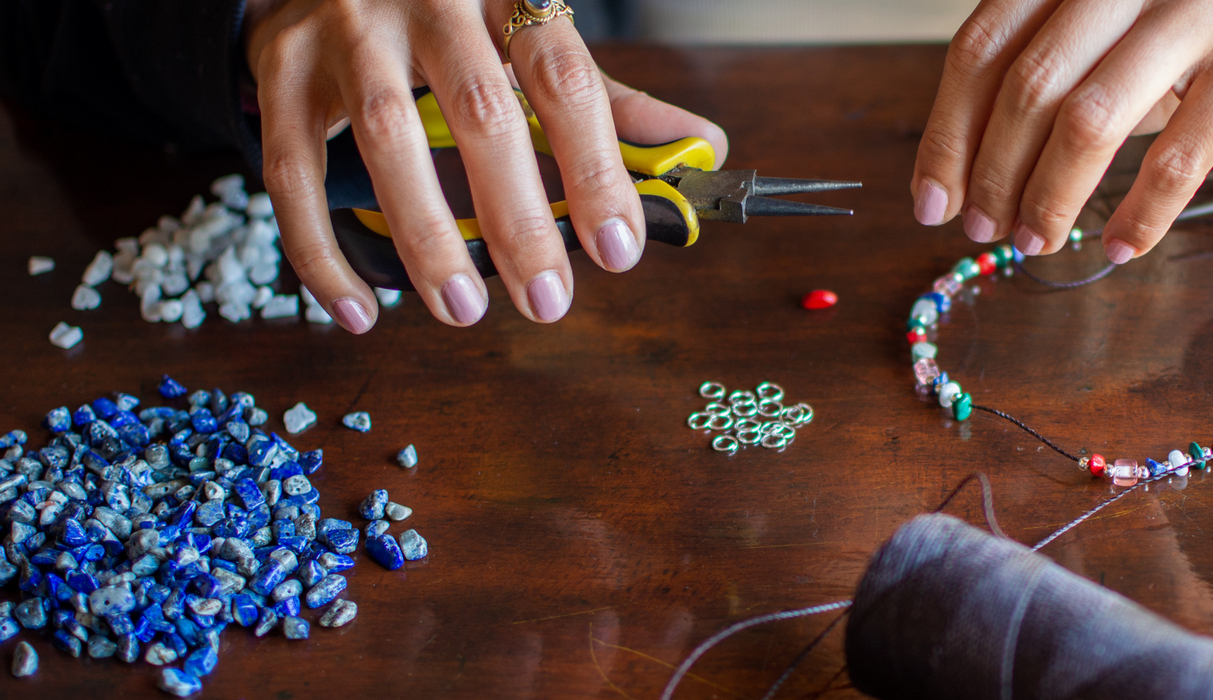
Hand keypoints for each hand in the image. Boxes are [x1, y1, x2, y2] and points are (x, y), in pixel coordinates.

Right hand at [244, 0, 727, 332]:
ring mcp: (348, 31)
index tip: (618, 250)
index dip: (595, 168)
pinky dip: (322, 250)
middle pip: (481, 115)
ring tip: (463, 310)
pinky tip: (359, 310)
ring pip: (386, 140)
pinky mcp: (279, 69)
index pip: (565, 80)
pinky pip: (291, 169)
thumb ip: (608, 99)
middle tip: (548, 300)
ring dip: (428, 237)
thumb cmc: (449, 17)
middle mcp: (427, 1)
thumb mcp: (529, 39)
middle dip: (519, 220)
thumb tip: (702, 150)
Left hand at [911, 0, 1212, 262]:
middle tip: (987, 230)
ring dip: (1053, 197)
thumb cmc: (1192, 35)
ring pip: (1091, 120)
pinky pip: (1180, 155)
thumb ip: (1041, 81)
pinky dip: (1142, 213)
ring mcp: (1199, 4)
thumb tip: (962, 181)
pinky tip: (1121, 246)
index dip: (948, 134)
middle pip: (1029, 85)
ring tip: (1039, 242)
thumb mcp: (1106, 37)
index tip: (933, 204)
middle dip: (996, 172)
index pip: (983, 48)